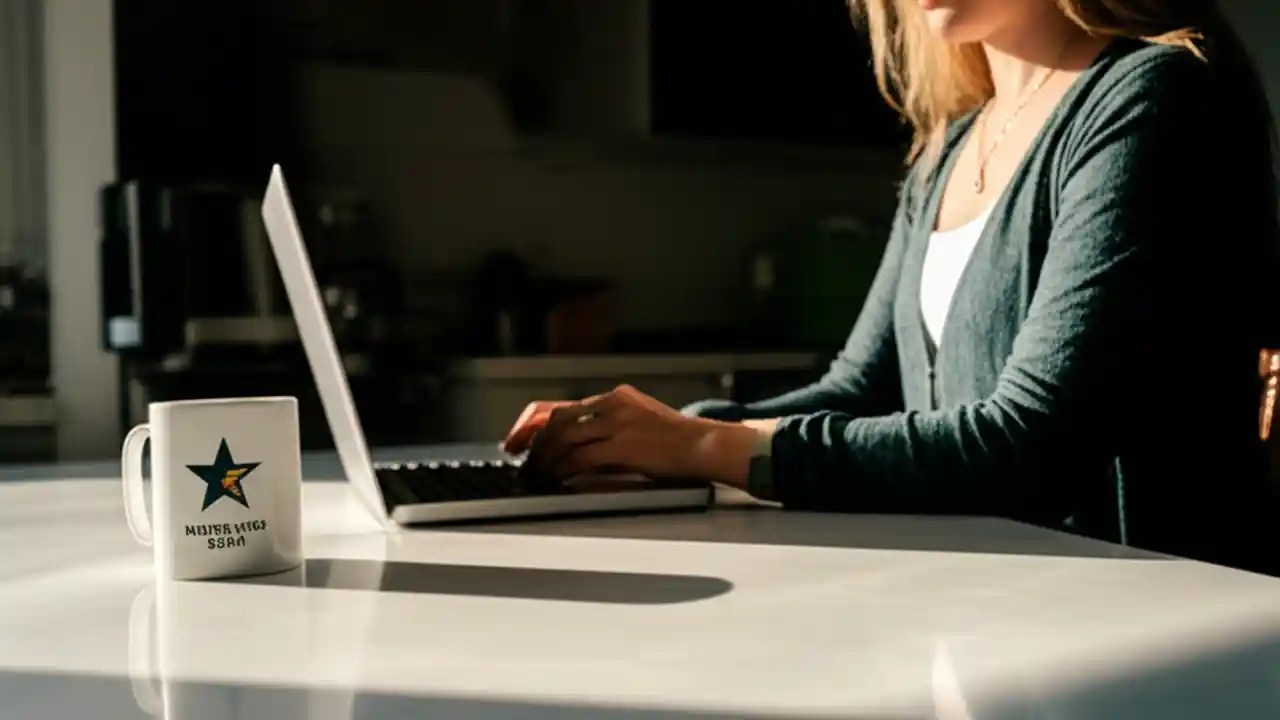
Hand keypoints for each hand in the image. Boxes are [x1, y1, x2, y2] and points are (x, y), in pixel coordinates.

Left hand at [504, 385, 759, 484]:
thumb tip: (575, 448)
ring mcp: (617, 423)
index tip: (517, 440)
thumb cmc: (677, 441)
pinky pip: (581, 457)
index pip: (561, 405)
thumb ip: (609, 426)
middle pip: (556, 418)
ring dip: (545, 459)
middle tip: (520, 461)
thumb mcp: (640, 420)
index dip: (533, 423)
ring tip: (537, 475)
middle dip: (532, 442)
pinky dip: (564, 470)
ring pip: (564, 437)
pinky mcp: (623, 446)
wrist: (706, 445)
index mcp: (615, 396)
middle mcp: (612, 404)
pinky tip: (558, 479)